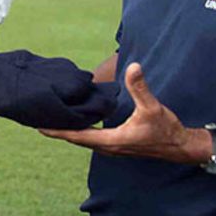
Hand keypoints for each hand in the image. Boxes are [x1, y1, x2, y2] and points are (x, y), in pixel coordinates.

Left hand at [39, 63, 207, 163]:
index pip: (77, 136)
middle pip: (74, 139)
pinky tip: (72, 124)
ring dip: (66, 133)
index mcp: (112, 141)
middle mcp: (107, 147)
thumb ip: (140, 88)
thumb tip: (134, 67)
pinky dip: (78, 132)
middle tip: (36, 121)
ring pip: (81, 141)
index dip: (58, 131)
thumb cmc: (166, 129)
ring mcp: (110, 148)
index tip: (39, 127)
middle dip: (56, 131)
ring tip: (49, 122)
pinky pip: (90, 139)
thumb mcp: (153, 107)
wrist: (180, 146)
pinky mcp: (114, 145)